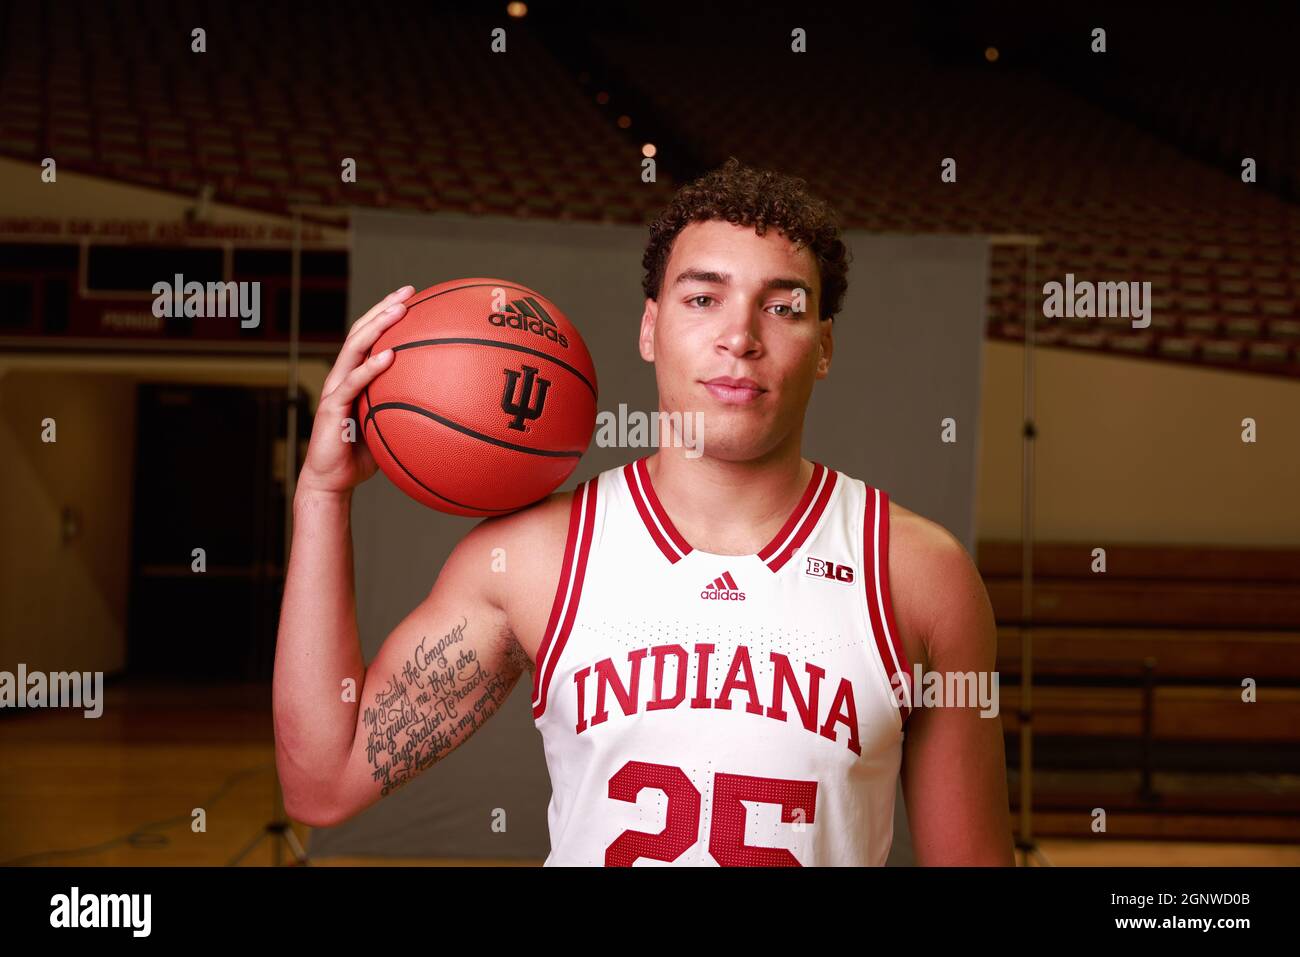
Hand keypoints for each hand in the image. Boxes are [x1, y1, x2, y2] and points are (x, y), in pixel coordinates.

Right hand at [297, 285, 414, 497]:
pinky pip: (352, 383)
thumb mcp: (391, 427)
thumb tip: (448, 405)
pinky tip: (388, 355)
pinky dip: (370, 367)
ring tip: (398, 311)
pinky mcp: (331, 407)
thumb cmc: (362, 456)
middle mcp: (343, 376)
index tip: (413, 296)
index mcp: (356, 377)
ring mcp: (335, 389)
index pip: (371, 337)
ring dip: (377, 327)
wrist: (331, 481)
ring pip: (354, 348)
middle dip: (384, 308)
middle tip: (408, 292)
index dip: (388, 315)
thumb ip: (409, 411)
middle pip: (361, 332)